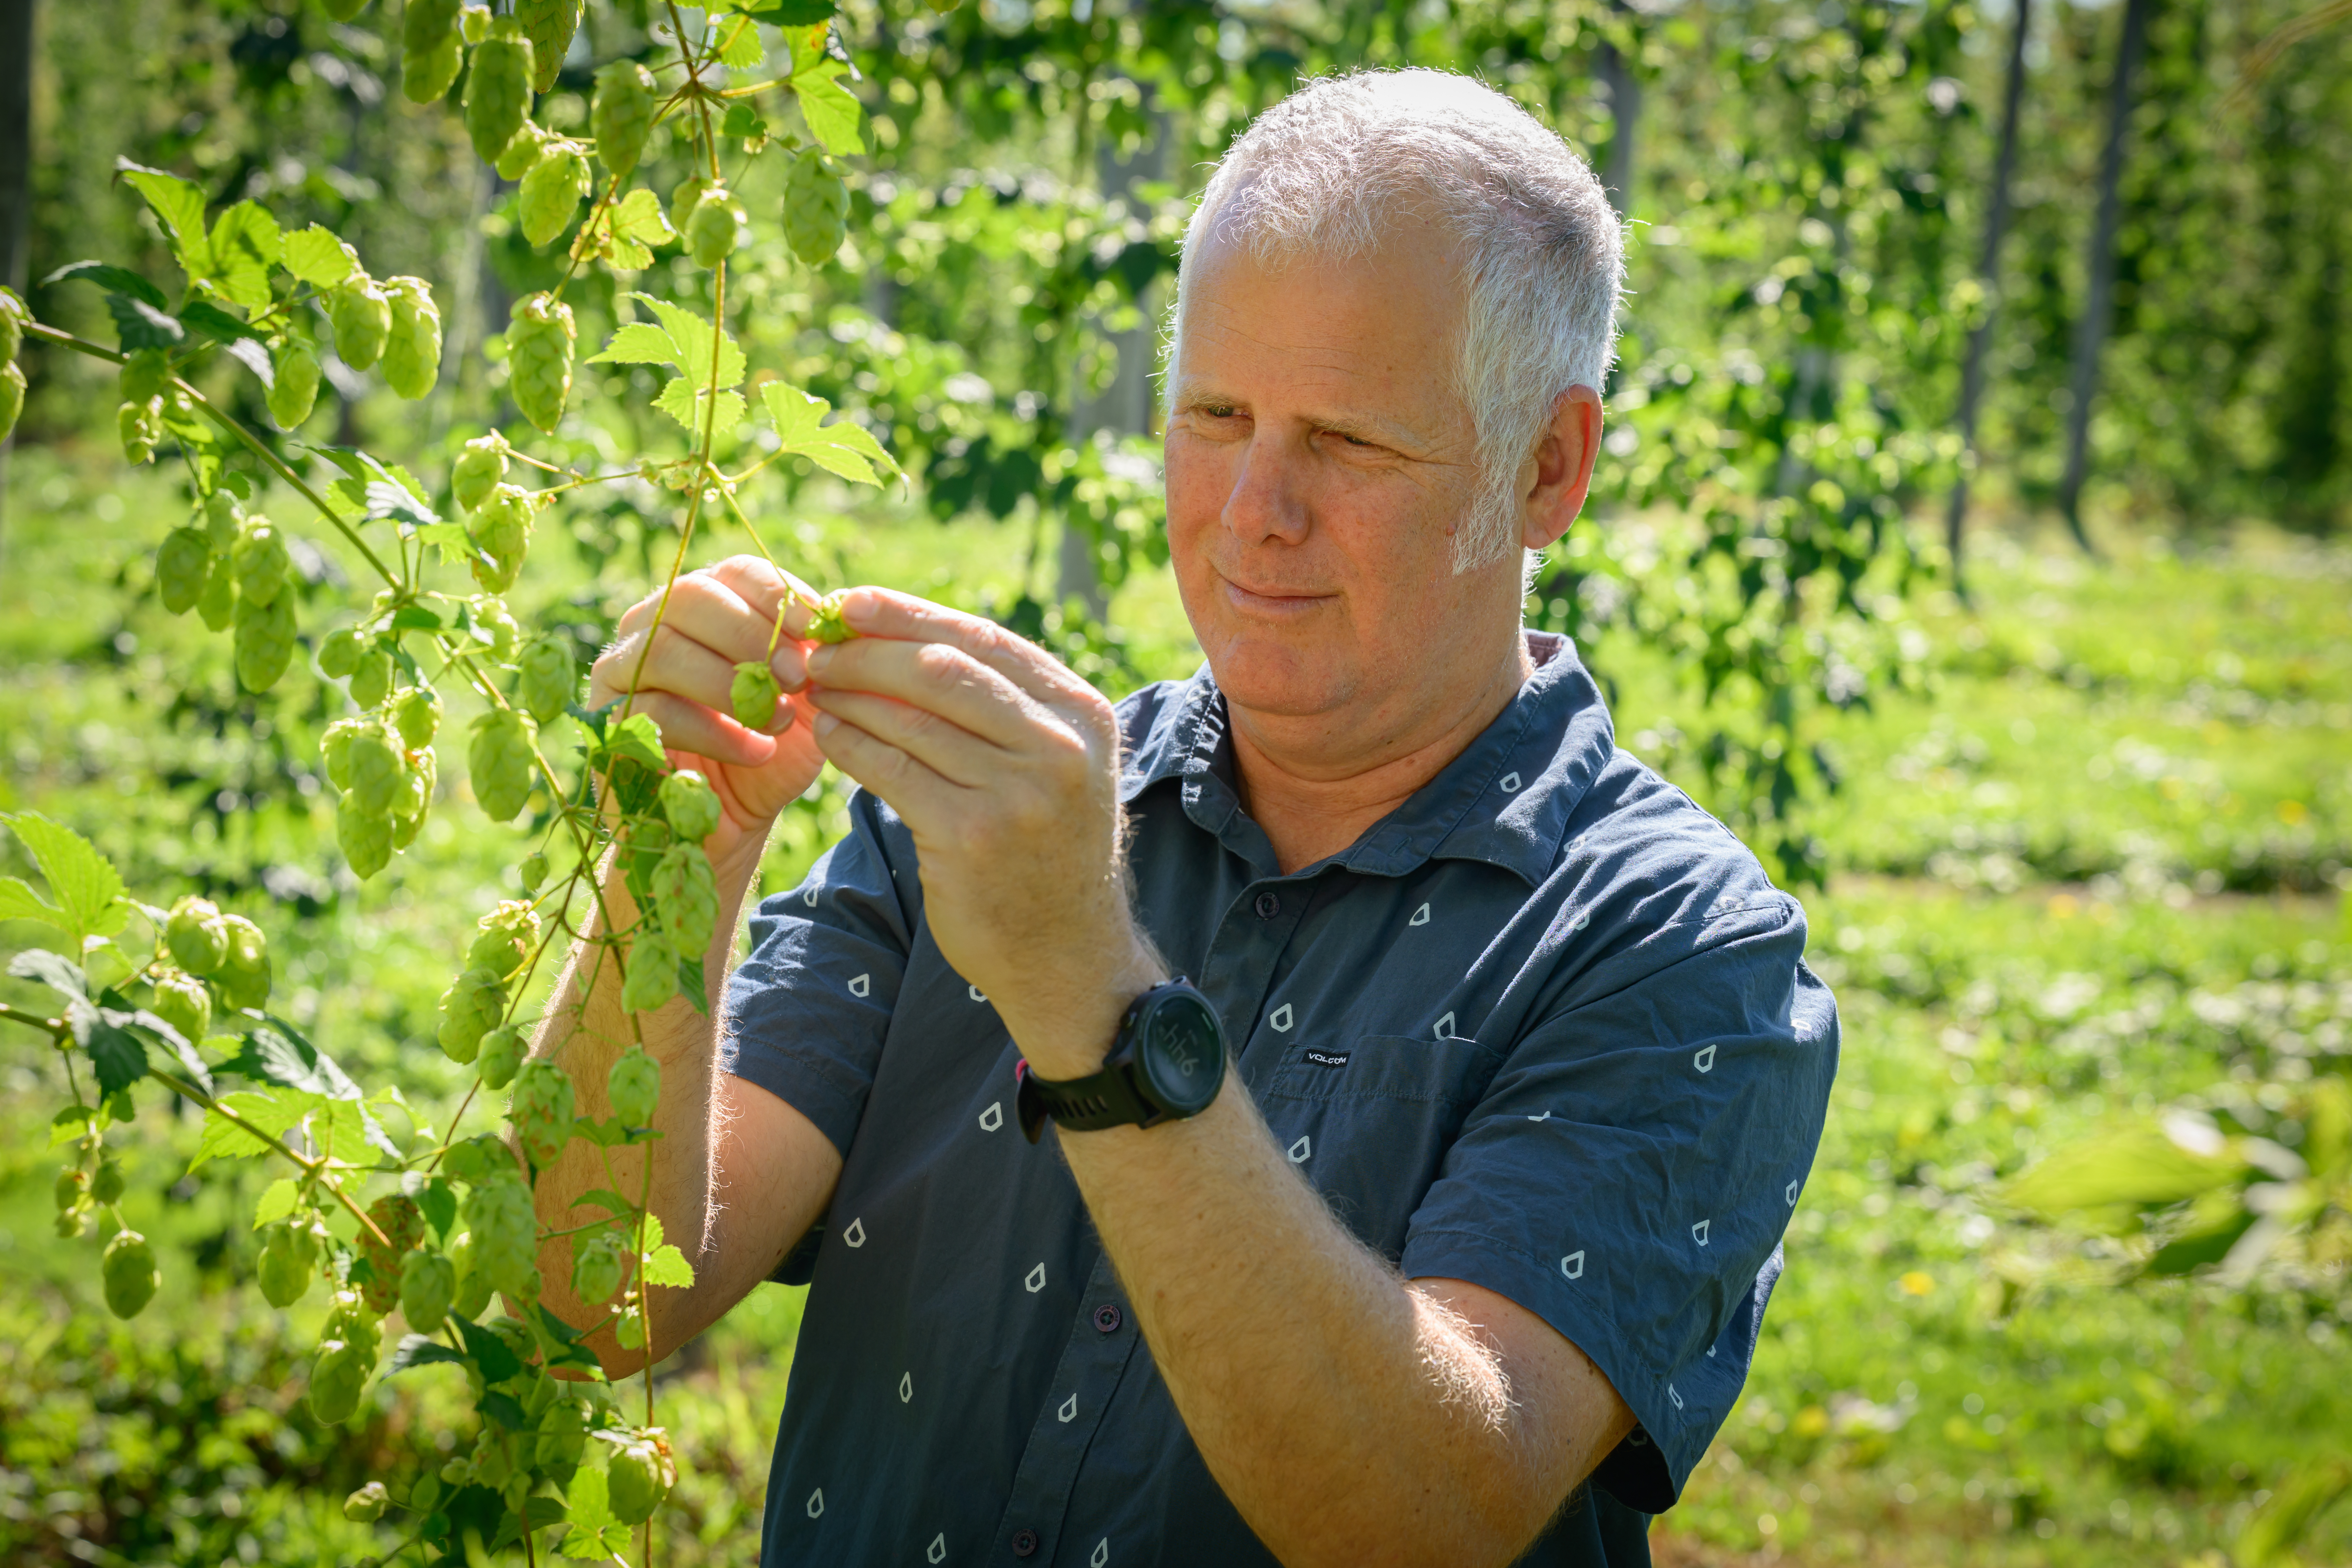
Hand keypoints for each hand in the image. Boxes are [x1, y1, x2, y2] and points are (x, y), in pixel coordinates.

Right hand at [589, 555, 828, 874]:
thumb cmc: (769, 750)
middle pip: (691, 597)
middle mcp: (652, 624)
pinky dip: (714, 732)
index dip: (779, 595)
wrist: (730, 822)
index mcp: (705, 606)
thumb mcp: (806, 702)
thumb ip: (815, 657)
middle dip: (753, 636)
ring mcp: (621, 671)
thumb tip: (839, 614)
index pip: (735, 570)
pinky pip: (652, 711)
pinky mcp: (608, 723)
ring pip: (664, 650)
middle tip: (798, 678)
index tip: (821, 631)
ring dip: (731, 684)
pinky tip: (757, 753)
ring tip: (780, 720)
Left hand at [799, 589, 1161, 1075]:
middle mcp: (1059, 748)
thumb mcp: (1051, 764)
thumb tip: (899, 635)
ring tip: (811, 684)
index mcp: (1082, 713)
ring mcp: (1017, 795)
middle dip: (868, 650)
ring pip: (910, 719)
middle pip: (942, 670)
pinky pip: (892, 771)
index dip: (907, 614)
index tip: (850, 601)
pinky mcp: (971, 838)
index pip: (982, 640)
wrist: (1069, 954)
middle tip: (815, 645)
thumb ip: (1000, 703)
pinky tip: (826, 731)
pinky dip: (850, 744)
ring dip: (849, 694)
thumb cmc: (1046, 849)